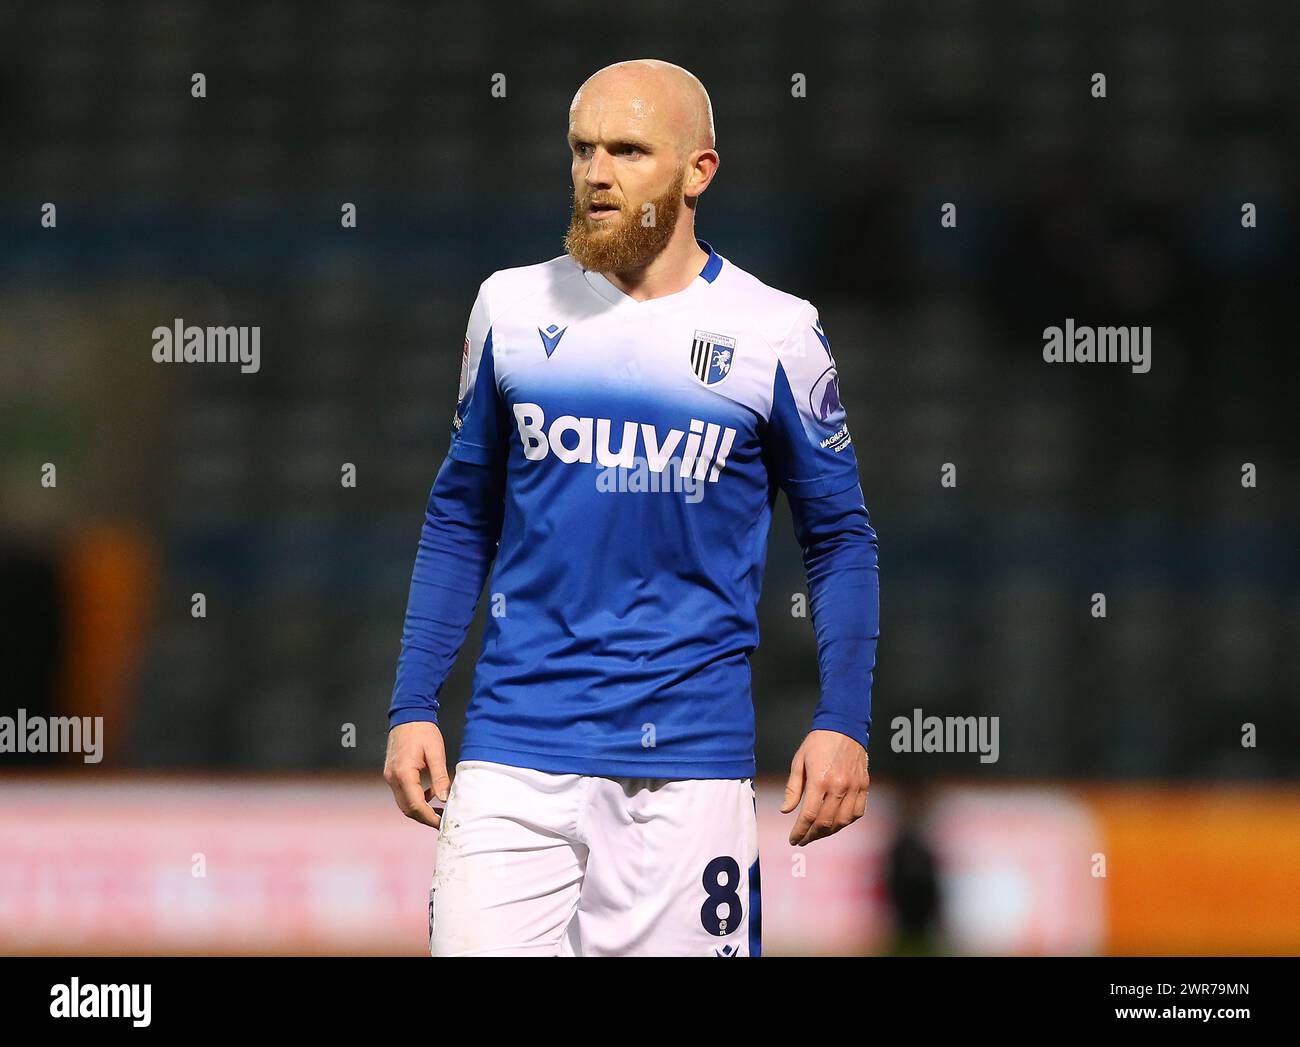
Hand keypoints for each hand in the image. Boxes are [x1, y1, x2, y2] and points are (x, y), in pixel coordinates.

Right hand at [383, 721, 450, 827]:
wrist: (408, 715)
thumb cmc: (423, 731)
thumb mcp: (436, 753)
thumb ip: (440, 777)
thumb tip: (445, 799)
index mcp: (403, 773)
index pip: (415, 805)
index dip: (429, 817)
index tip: (443, 823)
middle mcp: (392, 778)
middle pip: (407, 808)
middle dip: (424, 818)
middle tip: (443, 821)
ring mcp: (389, 776)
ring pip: (403, 803)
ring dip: (419, 810)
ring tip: (439, 811)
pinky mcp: (392, 773)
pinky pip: (402, 793)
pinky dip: (414, 799)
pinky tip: (430, 795)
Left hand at [781, 729, 869, 845]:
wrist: (844, 726)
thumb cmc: (818, 742)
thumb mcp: (799, 762)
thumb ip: (793, 788)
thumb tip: (785, 810)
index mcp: (819, 780)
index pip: (808, 815)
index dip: (800, 831)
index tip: (793, 838)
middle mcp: (838, 786)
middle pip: (825, 822)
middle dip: (812, 835)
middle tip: (804, 839)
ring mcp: (853, 786)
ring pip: (843, 821)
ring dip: (830, 831)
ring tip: (818, 833)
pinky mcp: (863, 785)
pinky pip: (858, 812)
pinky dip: (847, 821)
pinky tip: (837, 822)